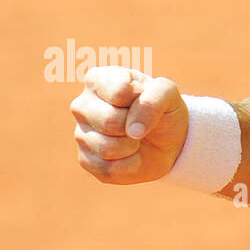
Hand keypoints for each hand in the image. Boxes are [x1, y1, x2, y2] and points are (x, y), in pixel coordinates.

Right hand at [71, 66, 188, 184]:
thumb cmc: (163, 111)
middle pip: (109, 122)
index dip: (141, 102)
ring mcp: (81, 134)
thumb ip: (154, 100)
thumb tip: (133, 131)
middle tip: (141, 125)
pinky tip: (131, 155)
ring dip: (133, 147)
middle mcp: (82, 105)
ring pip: (107, 148)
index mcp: (98, 80)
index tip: (144, 101)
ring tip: (136, 140)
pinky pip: (107, 169)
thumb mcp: (168, 94)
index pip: (119, 92)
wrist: (168, 142)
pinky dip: (130, 165)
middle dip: (136, 127)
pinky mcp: (86, 160)